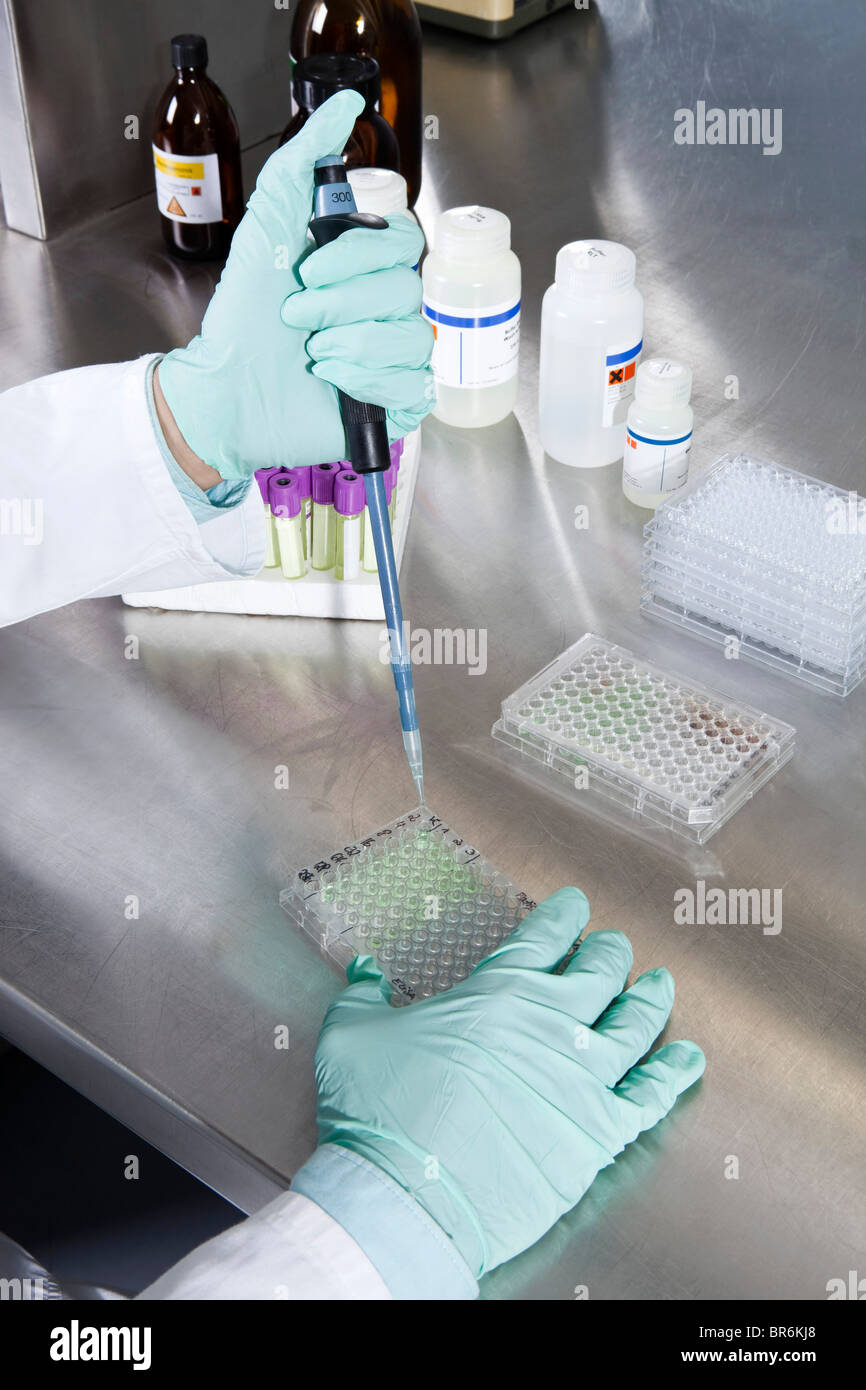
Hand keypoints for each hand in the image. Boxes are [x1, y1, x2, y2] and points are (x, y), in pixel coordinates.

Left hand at [158, 91, 431, 481]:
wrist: (227, 389)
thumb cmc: (242, 319)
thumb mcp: (266, 225)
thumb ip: (302, 160)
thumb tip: (343, 105)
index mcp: (364, 267)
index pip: (404, 240)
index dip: (358, 256)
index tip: (308, 269)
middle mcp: (386, 308)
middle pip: (405, 288)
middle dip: (341, 302)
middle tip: (298, 316)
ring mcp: (396, 356)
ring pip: (410, 336)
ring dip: (350, 343)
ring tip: (314, 353)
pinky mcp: (398, 402)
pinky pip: (413, 383)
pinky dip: (365, 380)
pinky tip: (333, 383)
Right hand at [313, 887, 704, 1276]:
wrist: (407, 1194)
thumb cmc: (380, 1109)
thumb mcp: (352, 1036)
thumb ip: (362, 996)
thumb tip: (363, 970)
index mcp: (499, 991)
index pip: (544, 936)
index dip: (563, 915)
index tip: (574, 905)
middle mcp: (551, 1023)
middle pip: (599, 972)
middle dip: (609, 952)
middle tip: (614, 945)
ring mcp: (583, 1076)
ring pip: (636, 1023)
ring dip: (651, 999)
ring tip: (660, 984)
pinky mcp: (600, 1131)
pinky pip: (653, 1094)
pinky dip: (674, 1072)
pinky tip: (686, 1059)